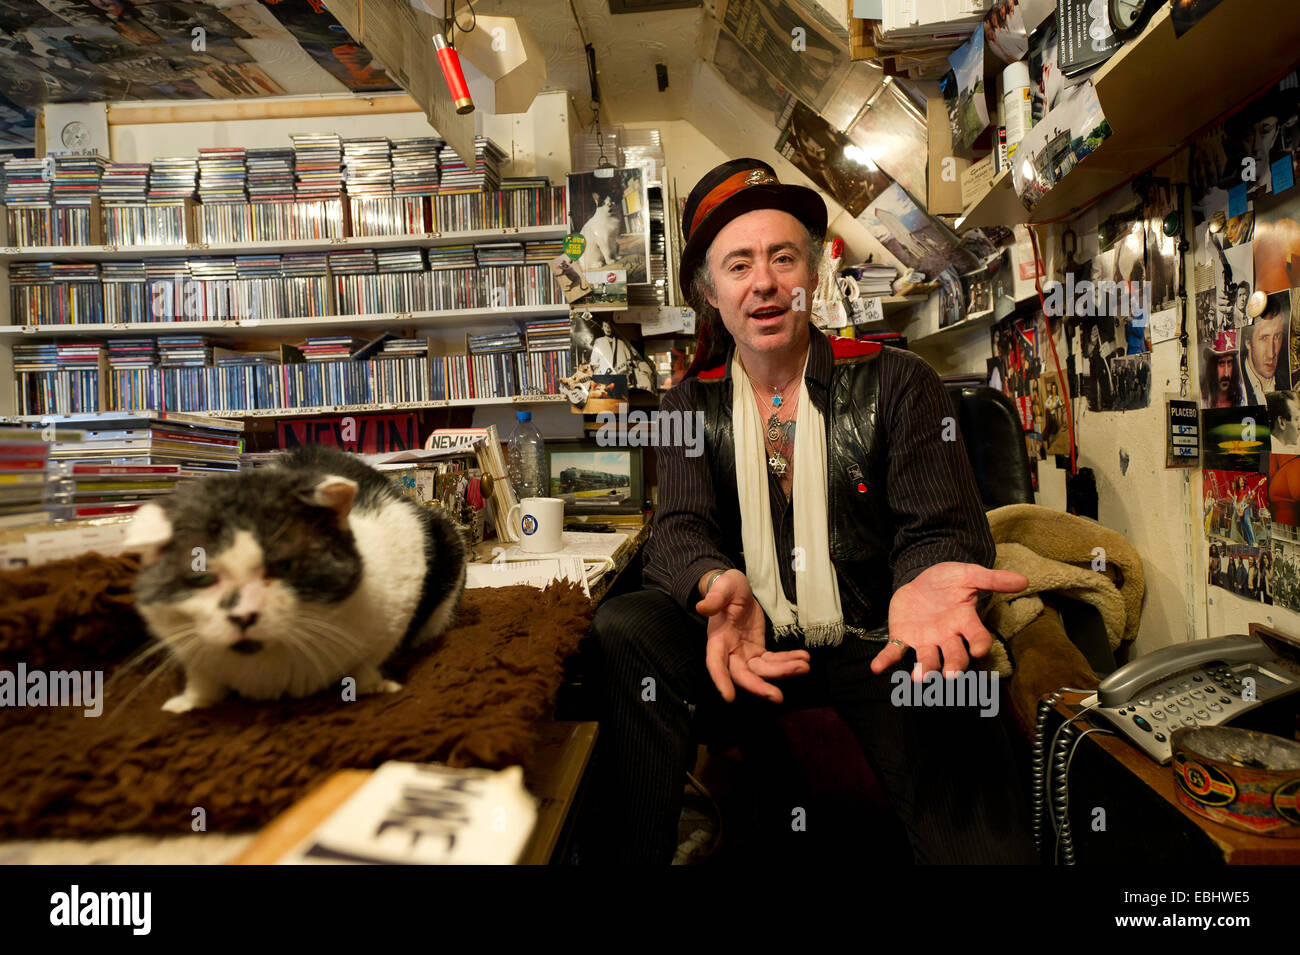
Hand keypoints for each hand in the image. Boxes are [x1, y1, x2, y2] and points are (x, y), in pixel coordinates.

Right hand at [696, 570, 809, 702]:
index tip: (729, 697)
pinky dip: (789, 661)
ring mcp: (745, 654)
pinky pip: (774, 661)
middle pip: (743, 675)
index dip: (721, 680)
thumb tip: (702, 607)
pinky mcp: (758, 651)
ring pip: (763, 671)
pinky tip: (804, 658)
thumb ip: (715, 598)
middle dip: (759, 687)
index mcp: (717, 639)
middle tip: (778, 697)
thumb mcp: (724, 587)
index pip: (715, 663)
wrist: (737, 591)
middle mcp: (730, 652)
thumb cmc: (727, 588)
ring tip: (804, 666)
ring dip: (783, 672)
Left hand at [871, 562, 1028, 679]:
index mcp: (965, 622)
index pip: (977, 637)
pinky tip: (877, 667)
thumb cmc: (949, 581)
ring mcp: (925, 640)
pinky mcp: (903, 638)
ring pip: (926, 659)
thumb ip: (992, 578)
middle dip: (953, 666)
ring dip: (923, 669)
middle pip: (954, 656)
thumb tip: (1023, 580)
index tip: (980, 650)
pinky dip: (886, 660)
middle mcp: (947, 637)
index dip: (979, 644)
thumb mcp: (969, 574)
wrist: (921, 580)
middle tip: (950, 675)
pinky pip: (895, 652)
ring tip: (918, 678)